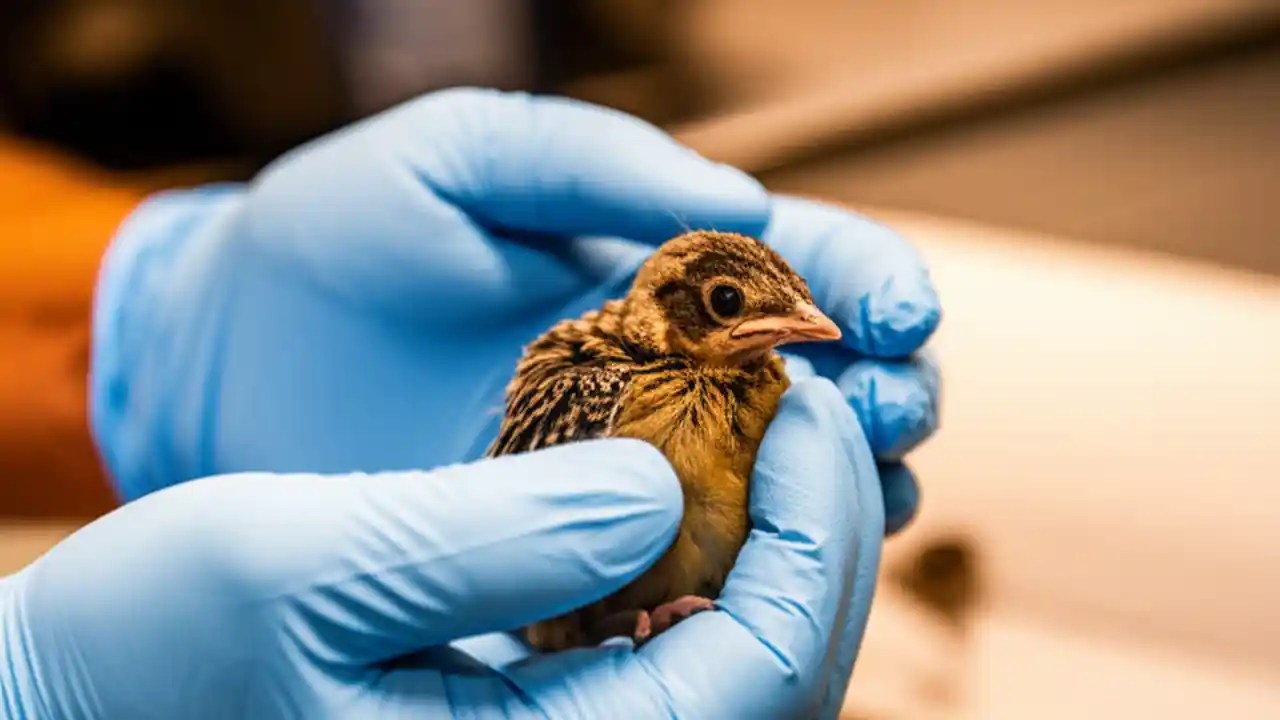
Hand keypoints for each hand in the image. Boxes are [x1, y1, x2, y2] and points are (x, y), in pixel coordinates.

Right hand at [4, 379, 880, 718]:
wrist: (95, 692)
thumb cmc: (158, 645)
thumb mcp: (302, 569)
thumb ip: (491, 537)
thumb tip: (657, 485)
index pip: (767, 671)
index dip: (818, 526)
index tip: (803, 401)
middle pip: (782, 673)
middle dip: (821, 526)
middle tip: (804, 399)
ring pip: (743, 661)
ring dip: (782, 539)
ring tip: (771, 429)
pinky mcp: (541, 713)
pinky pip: (674, 644)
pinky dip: (716, 556)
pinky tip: (696, 481)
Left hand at [92, 88, 939, 530]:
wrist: (235, 361)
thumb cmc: (343, 241)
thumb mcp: (457, 161)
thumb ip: (587, 158)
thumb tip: (745, 198)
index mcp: (660, 267)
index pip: (799, 265)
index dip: (864, 282)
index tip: (896, 312)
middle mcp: (671, 365)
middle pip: (826, 376)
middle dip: (886, 387)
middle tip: (892, 402)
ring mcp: (636, 458)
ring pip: (785, 472)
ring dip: (847, 476)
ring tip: (859, 479)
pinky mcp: (584, 537)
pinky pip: (697, 553)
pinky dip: (754, 553)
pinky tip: (774, 554)